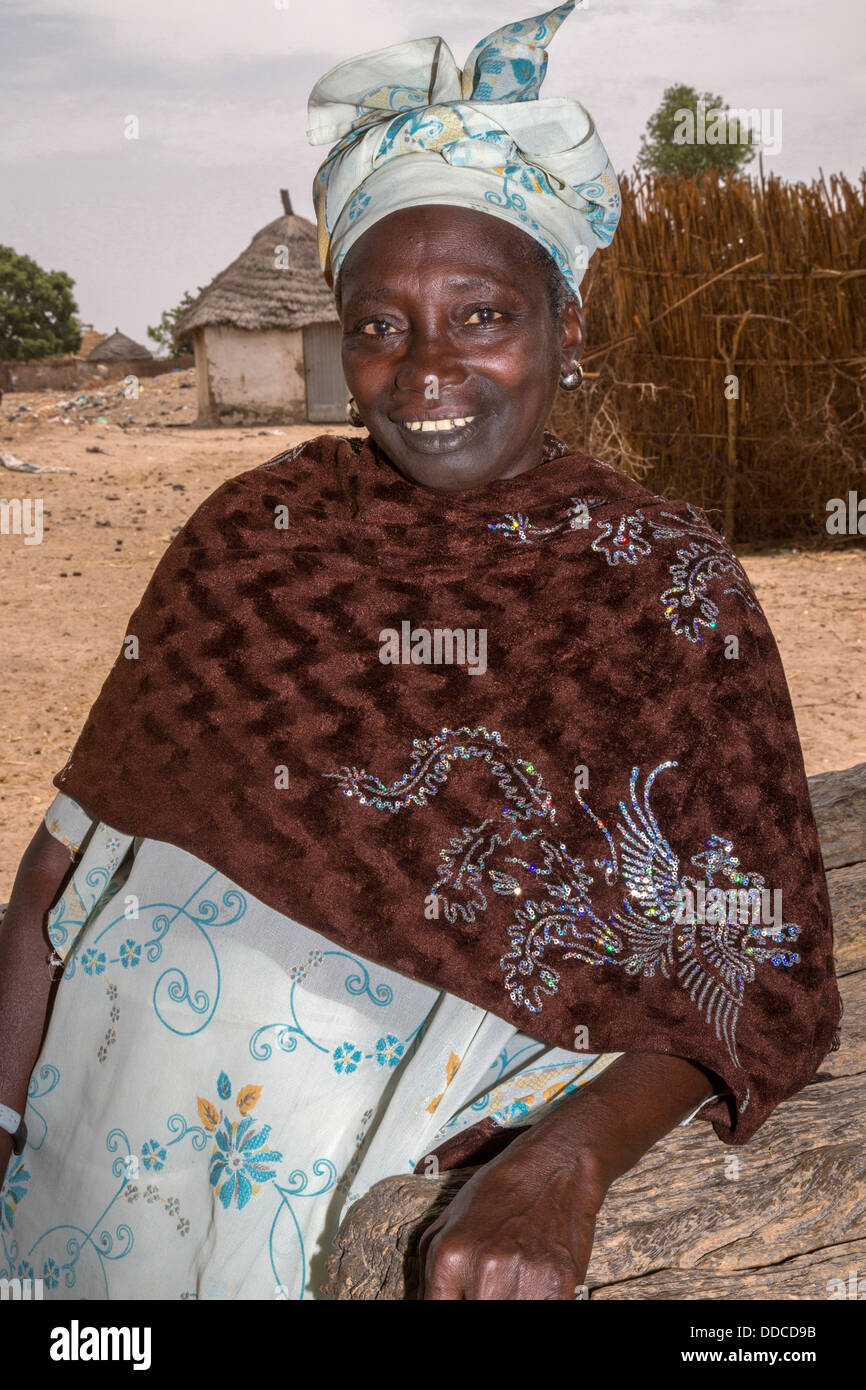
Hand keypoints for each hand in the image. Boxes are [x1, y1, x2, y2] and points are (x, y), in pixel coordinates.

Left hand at [417, 1129, 602, 1299]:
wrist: (553, 1167)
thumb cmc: (498, 1192)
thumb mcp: (447, 1222)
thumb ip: (429, 1273)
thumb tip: (424, 1305)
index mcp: (450, 1257)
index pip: (436, 1312)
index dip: (449, 1306)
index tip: (461, 1298)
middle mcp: (483, 1272)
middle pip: (475, 1315)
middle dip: (478, 1301)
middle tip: (486, 1286)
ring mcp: (524, 1281)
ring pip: (507, 1316)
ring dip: (510, 1303)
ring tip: (513, 1283)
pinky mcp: (559, 1287)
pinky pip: (544, 1312)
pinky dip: (537, 1301)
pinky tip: (533, 1284)